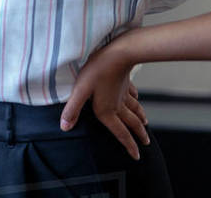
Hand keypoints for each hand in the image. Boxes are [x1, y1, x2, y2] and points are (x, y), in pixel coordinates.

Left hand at [60, 42, 150, 159]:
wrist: (118, 53)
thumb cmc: (97, 71)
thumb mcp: (80, 91)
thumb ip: (73, 110)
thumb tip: (65, 127)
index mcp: (108, 110)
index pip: (120, 132)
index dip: (128, 145)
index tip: (137, 156)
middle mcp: (119, 104)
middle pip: (131, 123)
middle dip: (138, 135)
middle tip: (146, 144)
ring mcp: (124, 92)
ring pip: (135, 109)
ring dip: (140, 119)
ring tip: (145, 125)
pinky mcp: (126, 81)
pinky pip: (133, 93)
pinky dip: (136, 99)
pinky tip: (137, 98)